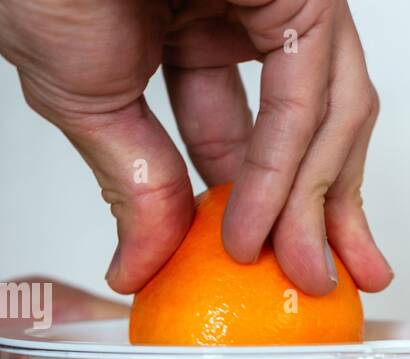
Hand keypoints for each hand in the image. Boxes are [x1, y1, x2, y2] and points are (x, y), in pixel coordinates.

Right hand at [0, 0, 391, 297]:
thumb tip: (141, 265)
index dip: (258, 206)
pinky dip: (283, 173)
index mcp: (195, 26)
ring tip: (301, 274)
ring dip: (315, 210)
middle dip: (321, 215)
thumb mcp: (82, 100)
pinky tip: (256, 228)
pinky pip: (303, 100)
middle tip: (320, 281)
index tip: (254, 266)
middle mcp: (248, 12)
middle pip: (313, 129)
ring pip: (327, 119)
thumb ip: (133, 184)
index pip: (250, 134)